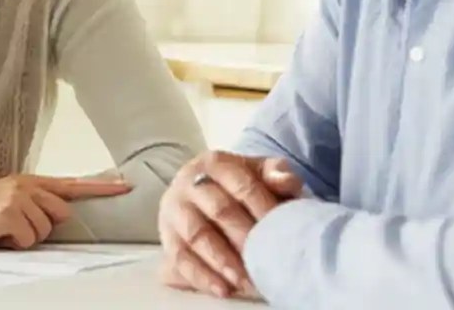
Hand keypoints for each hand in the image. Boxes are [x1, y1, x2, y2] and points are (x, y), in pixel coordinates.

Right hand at [0, 174, 131, 249]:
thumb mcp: (7, 201)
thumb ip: (34, 203)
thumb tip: (58, 217)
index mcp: (29, 181)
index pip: (71, 184)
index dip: (101, 186)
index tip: (126, 186)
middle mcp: (27, 184)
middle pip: (62, 212)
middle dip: (44, 226)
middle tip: (14, 227)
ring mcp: (18, 196)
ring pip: (45, 230)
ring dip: (26, 238)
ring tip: (1, 230)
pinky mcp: (9, 211)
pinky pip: (29, 239)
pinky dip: (14, 244)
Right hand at [158, 151, 301, 298]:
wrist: (207, 190)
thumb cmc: (239, 184)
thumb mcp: (260, 172)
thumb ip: (277, 174)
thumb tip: (286, 181)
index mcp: (215, 163)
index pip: (242, 185)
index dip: (264, 208)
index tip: (282, 231)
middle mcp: (189, 182)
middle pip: (219, 209)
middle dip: (244, 238)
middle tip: (266, 260)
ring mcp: (174, 209)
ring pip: (196, 235)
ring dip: (221, 261)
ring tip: (245, 281)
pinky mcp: (166, 235)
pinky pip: (180, 258)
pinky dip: (201, 276)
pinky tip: (222, 289)